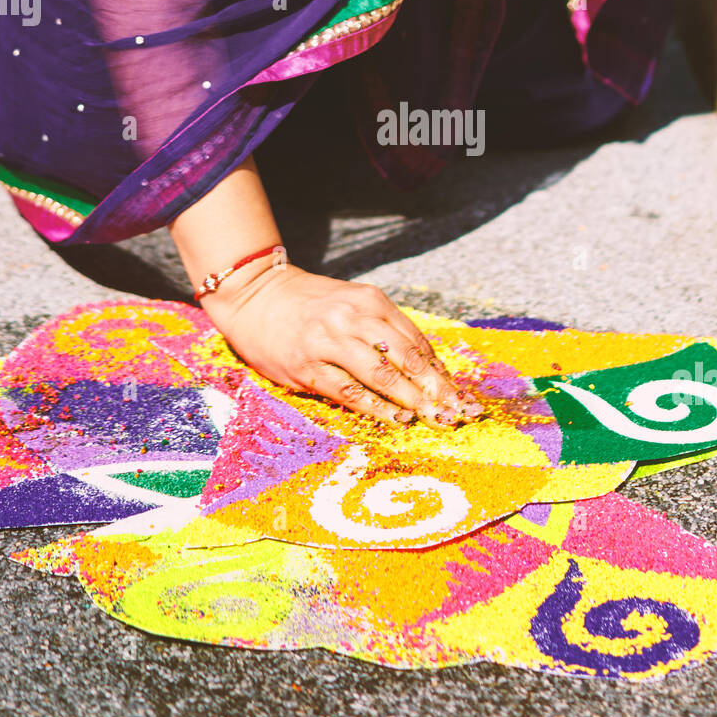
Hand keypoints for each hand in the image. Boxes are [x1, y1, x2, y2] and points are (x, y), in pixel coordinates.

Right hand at [204, 262, 482, 428]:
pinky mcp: (308, 366)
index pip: (416, 341)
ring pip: (382, 375)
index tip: (460, 395)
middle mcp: (353, 318)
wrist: (257, 296)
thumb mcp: (352, 304)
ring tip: (435, 419)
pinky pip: (350, 391)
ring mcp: (329, 342)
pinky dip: (377, 407)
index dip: (441, 371)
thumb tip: (424, 370)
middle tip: (458, 413)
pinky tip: (397, 419)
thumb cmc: (311, 305)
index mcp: (370, 301)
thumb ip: (384, 331)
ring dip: (413, 401)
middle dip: (437, 389)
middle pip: (407, 358)